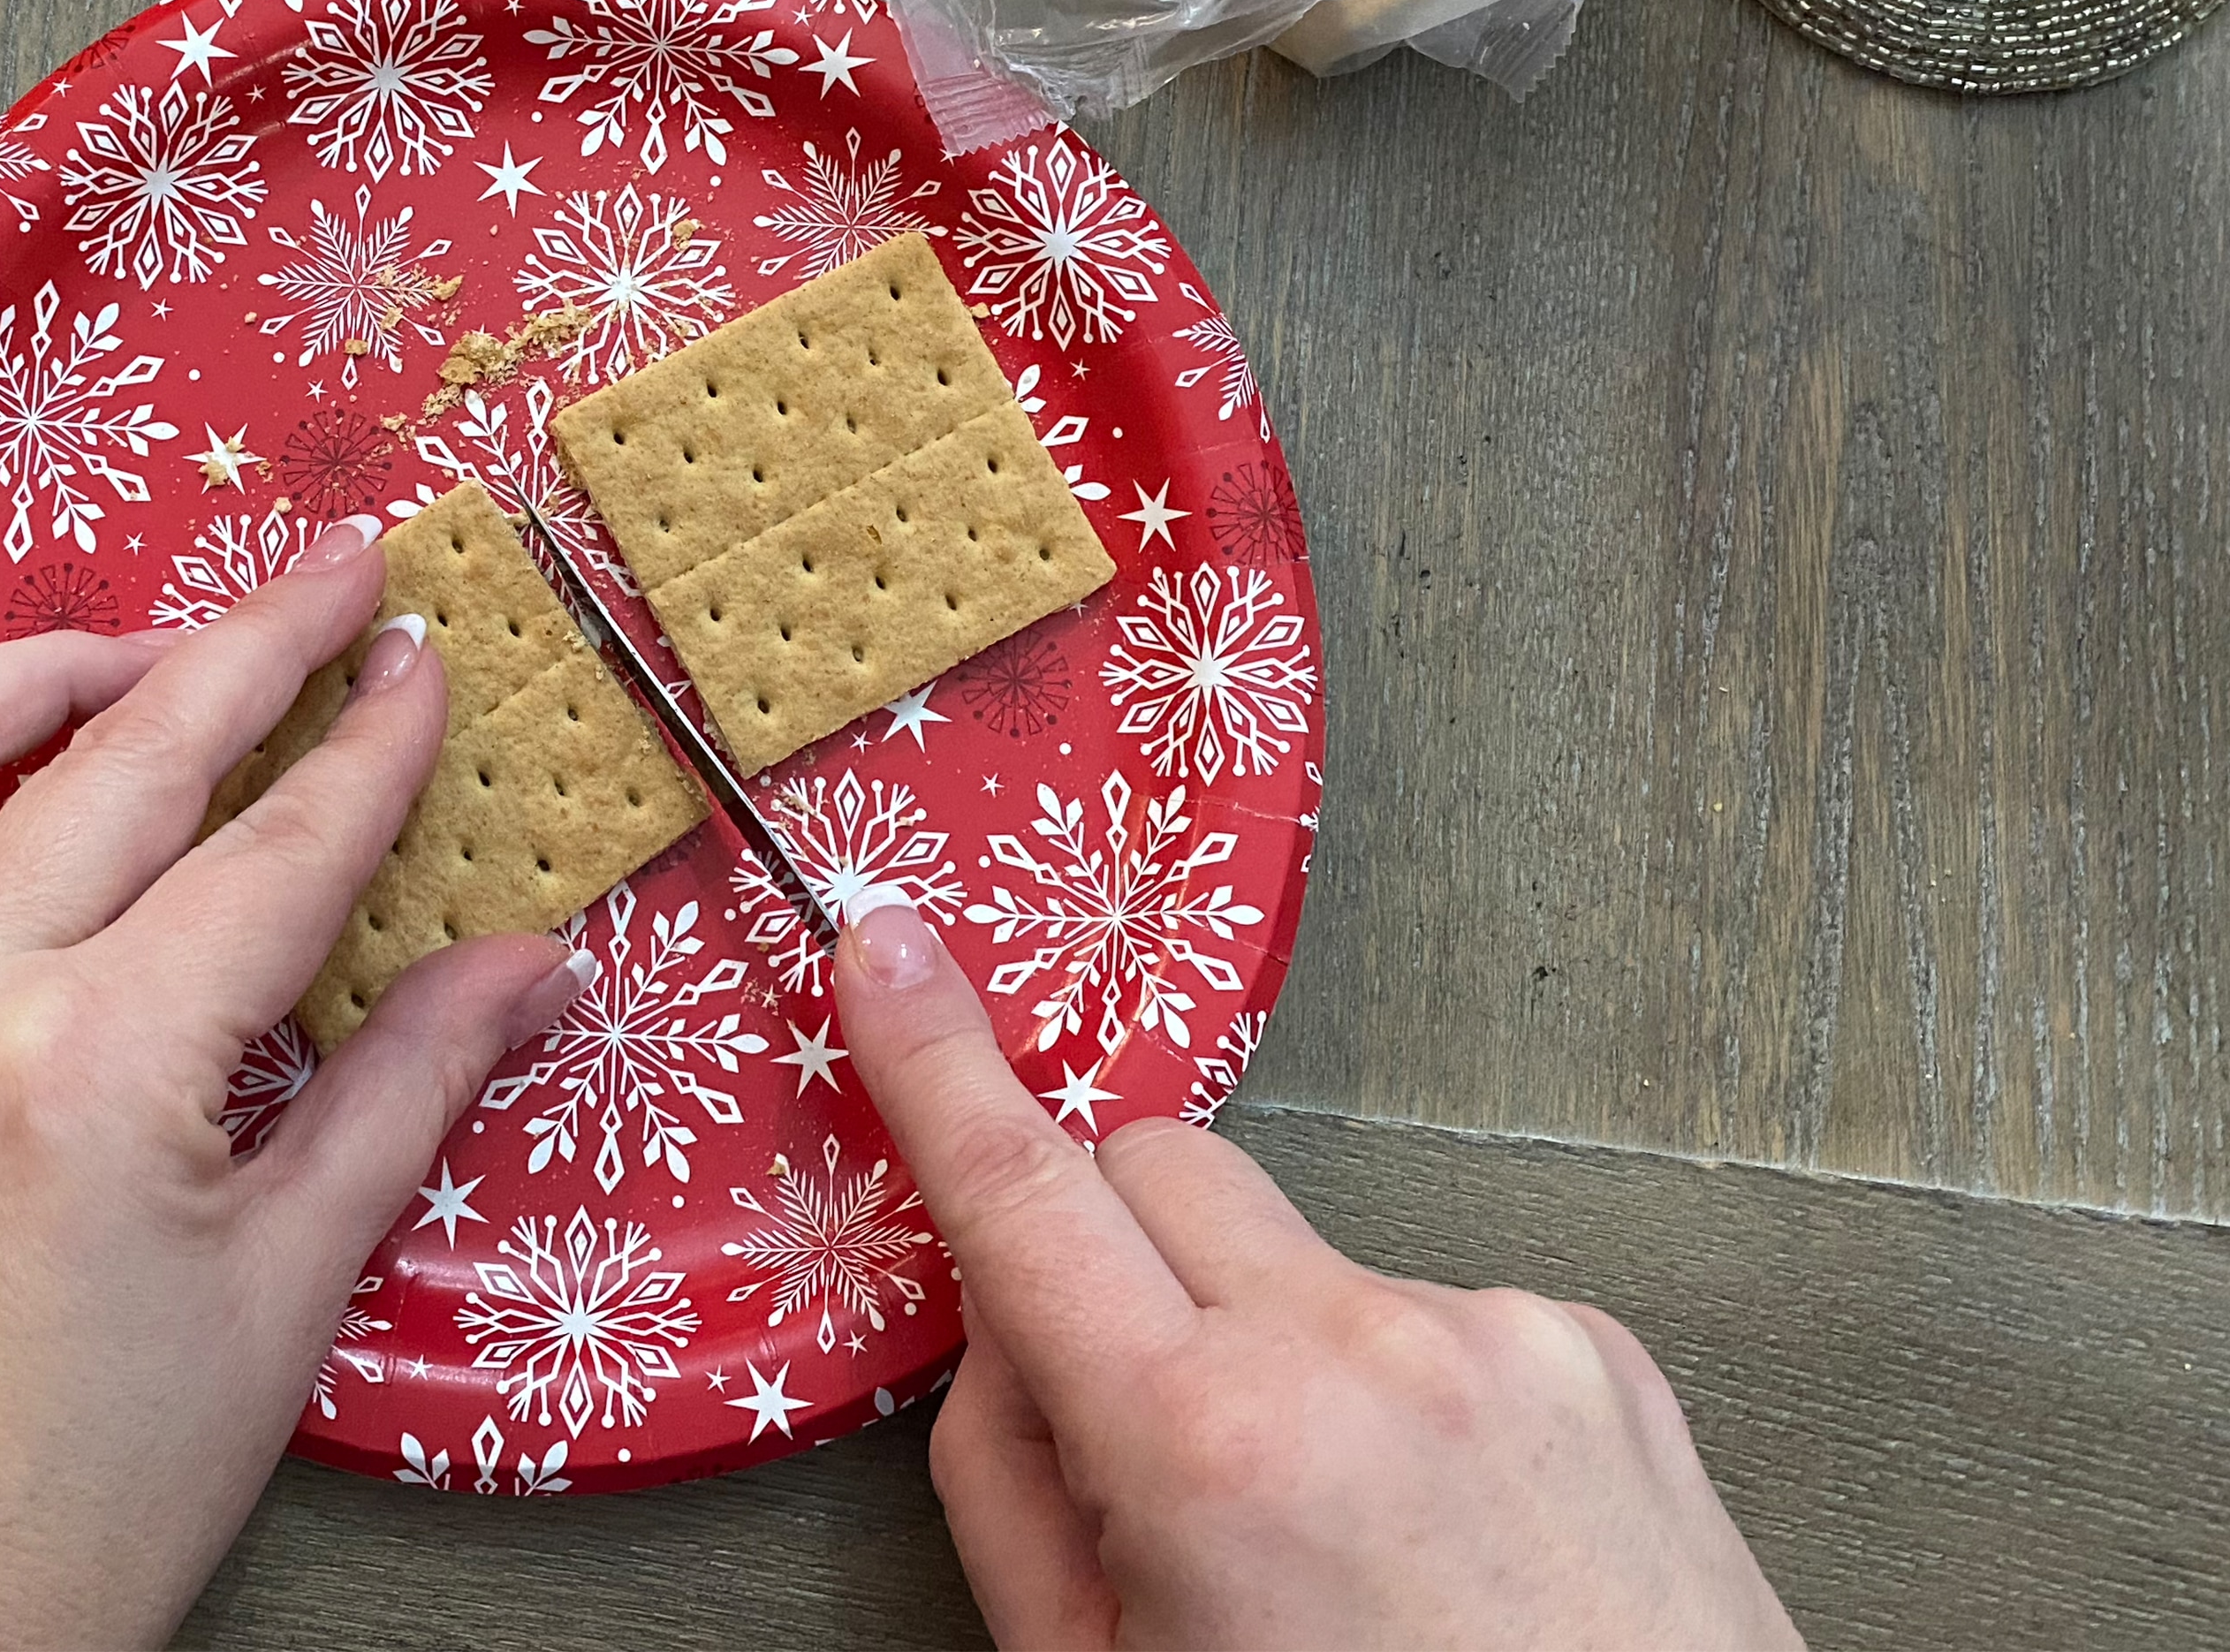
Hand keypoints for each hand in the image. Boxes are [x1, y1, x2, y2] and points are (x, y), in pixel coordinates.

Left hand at [0, 515, 589, 1651]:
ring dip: (23, 687)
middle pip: (116, 763)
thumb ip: (407, 1093)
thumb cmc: (86, 1508)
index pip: (271, 847)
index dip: (365, 743)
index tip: (416, 657)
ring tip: (120, 663)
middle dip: (244, 649)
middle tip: (326, 579)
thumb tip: (525, 965)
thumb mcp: (286, 1295)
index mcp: (95, 1066)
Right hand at [830, 900, 1799, 1651]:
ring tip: (1335, 1529)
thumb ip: (1011, 1483)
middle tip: (1135, 1412)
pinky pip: (1427, 1303)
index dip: (931, 1060)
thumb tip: (1004, 1329)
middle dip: (1111, 1247)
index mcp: (1208, 1446)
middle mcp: (1362, 1355)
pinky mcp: (1595, 1349)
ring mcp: (1498, 1337)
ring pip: (1296, 1249)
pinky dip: (1400, 1386)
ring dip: (1273, 1342)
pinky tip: (1436, 1525)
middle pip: (1156, 1165)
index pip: (1021, 1191)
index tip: (884, 949)